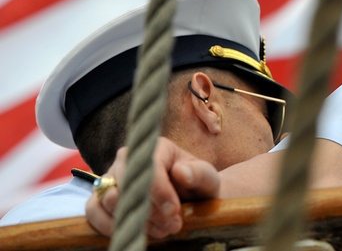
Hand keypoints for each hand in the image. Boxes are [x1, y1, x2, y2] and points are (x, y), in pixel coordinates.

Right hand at [85, 137, 220, 237]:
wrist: (191, 201)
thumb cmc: (198, 186)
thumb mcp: (207, 179)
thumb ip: (200, 173)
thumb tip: (180, 172)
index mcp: (156, 148)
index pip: (149, 166)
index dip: (160, 191)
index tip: (174, 212)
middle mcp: (128, 158)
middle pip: (126, 182)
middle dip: (149, 210)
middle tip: (171, 226)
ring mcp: (111, 178)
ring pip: (108, 198)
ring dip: (132, 220)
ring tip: (160, 231)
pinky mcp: (100, 198)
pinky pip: (93, 211)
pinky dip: (109, 226)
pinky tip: (132, 233)